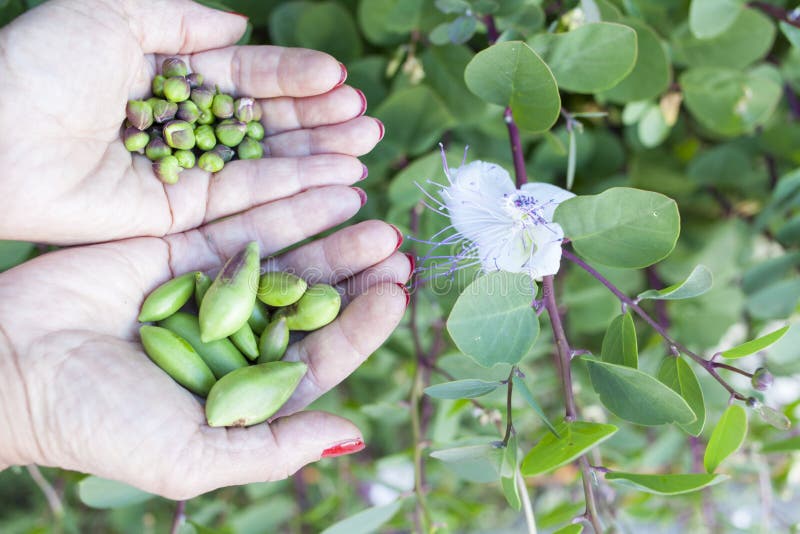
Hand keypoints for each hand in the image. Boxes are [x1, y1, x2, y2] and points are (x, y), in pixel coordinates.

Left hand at [0, 0, 380, 243]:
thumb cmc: (43, 66)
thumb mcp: (112, 14)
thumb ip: (180, 19)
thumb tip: (240, 26)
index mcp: (166, 75)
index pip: (245, 77)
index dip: (292, 79)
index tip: (338, 80)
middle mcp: (183, 126)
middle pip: (265, 124)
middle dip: (319, 120)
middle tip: (367, 119)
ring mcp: (184, 173)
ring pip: (265, 163)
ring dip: (319, 155)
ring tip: (366, 146)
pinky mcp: (179, 216)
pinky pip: (246, 199)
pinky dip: (293, 190)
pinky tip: (338, 180)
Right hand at [0, 189, 411, 497]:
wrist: (12, 366)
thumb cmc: (99, 424)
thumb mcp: (193, 456)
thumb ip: (274, 447)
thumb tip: (353, 436)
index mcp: (248, 386)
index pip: (320, 353)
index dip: (362, 324)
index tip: (396, 292)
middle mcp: (239, 335)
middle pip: (311, 299)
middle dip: (354, 271)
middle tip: (394, 245)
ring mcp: (212, 288)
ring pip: (285, 256)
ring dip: (328, 232)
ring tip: (370, 211)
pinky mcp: (181, 248)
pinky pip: (241, 222)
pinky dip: (280, 205)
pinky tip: (320, 186)